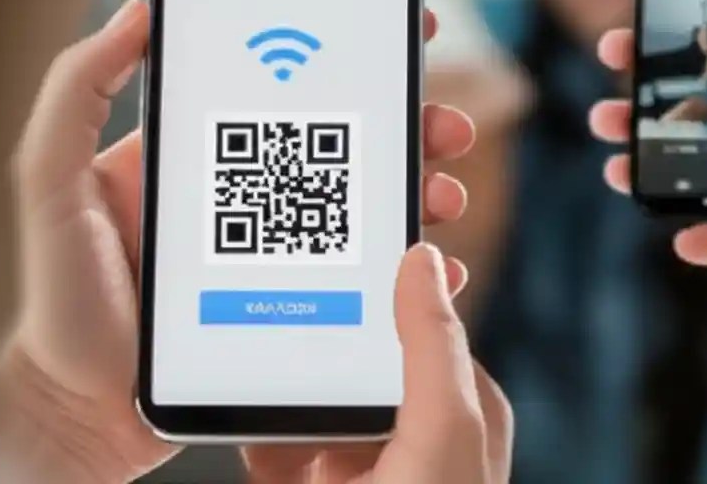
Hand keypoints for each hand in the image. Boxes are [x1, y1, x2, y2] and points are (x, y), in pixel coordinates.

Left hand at [6, 0, 478, 480]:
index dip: (344, 59)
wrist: (78, 412)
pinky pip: (363, 279)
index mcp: (200, 157)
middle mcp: (246, 198)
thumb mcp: (51, 181)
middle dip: (406, 127)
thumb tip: (138, 11)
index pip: (284, 91)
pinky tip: (429, 262)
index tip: (397, 30)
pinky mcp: (294, 308)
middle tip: (443, 125)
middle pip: (344, 147)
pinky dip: (405, 267)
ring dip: (417, 190)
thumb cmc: (59, 299)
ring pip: (365, 209)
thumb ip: (79, 90)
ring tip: (442, 193)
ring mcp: (275, 254)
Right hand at [241, 244, 512, 483]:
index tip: (347, 247)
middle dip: (321, 334)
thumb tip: (423, 260)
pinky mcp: (316, 483)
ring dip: (282, 381)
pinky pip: (278, 446)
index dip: (386, 284)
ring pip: (314, 401)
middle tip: (284, 295)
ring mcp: (364, 466)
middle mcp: (413, 436)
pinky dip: (259, 433)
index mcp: (460, 410)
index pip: (421, 323)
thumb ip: (431, 344)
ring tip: (253, 348)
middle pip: (359, 358)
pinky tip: (245, 418)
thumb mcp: (444, 428)